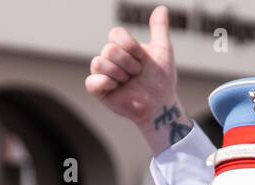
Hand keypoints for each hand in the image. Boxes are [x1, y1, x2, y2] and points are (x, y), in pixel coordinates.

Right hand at [86, 5, 188, 146]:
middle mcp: (110, 58)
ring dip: (120, 75)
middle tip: (137, 75)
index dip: (130, 46)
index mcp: (122, 47)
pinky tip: (117, 88)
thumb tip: (162, 8)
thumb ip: (159, 29)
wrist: (160, 104)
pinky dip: (105, 83)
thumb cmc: (161, 79)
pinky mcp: (99, 90)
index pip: (115, 34)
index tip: (143, 59)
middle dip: (129, 64)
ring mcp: (103, 74)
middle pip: (109, 49)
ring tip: (129, 83)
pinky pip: (91, 81)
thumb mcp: (162, 51)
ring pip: (98, 62)